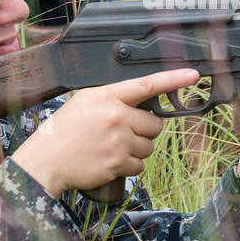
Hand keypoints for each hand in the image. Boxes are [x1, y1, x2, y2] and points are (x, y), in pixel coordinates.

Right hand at [11, 68, 199, 196]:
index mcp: (107, 96)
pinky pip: (139, 166)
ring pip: (149, 147)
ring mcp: (119, 141)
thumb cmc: (64, 130)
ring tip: (112, 147)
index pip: (147, 84)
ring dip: (136, 149)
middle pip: (155, 124)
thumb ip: (113, 98)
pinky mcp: (118, 164)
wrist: (46, 160)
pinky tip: (111, 161)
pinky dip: (129, 166)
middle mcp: (116, 117)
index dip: (173, 79)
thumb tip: (141, 103)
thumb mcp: (85, 102)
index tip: (193, 75)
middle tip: (122, 132)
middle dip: (144, 130)